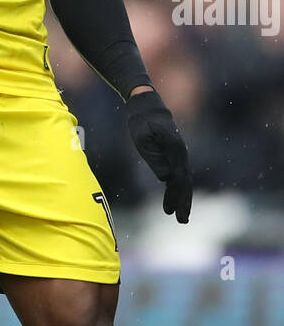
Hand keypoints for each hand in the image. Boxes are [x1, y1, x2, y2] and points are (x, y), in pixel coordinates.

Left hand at [126, 88, 192, 223]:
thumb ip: (154, 158)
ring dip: (182, 199)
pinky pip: (177, 175)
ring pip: (183, 180)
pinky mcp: (173, 155)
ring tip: (179, 217)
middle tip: (182, 220)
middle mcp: (181, 153)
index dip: (175, 195)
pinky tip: (172, 202)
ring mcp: (178, 154)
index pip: (178, 177)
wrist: (147, 105)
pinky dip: (176, 189)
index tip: (171, 211)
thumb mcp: (143, 138)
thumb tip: (165, 179)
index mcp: (175, 149)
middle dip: (184, 202)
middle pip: (185, 182)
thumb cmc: (141, 121)